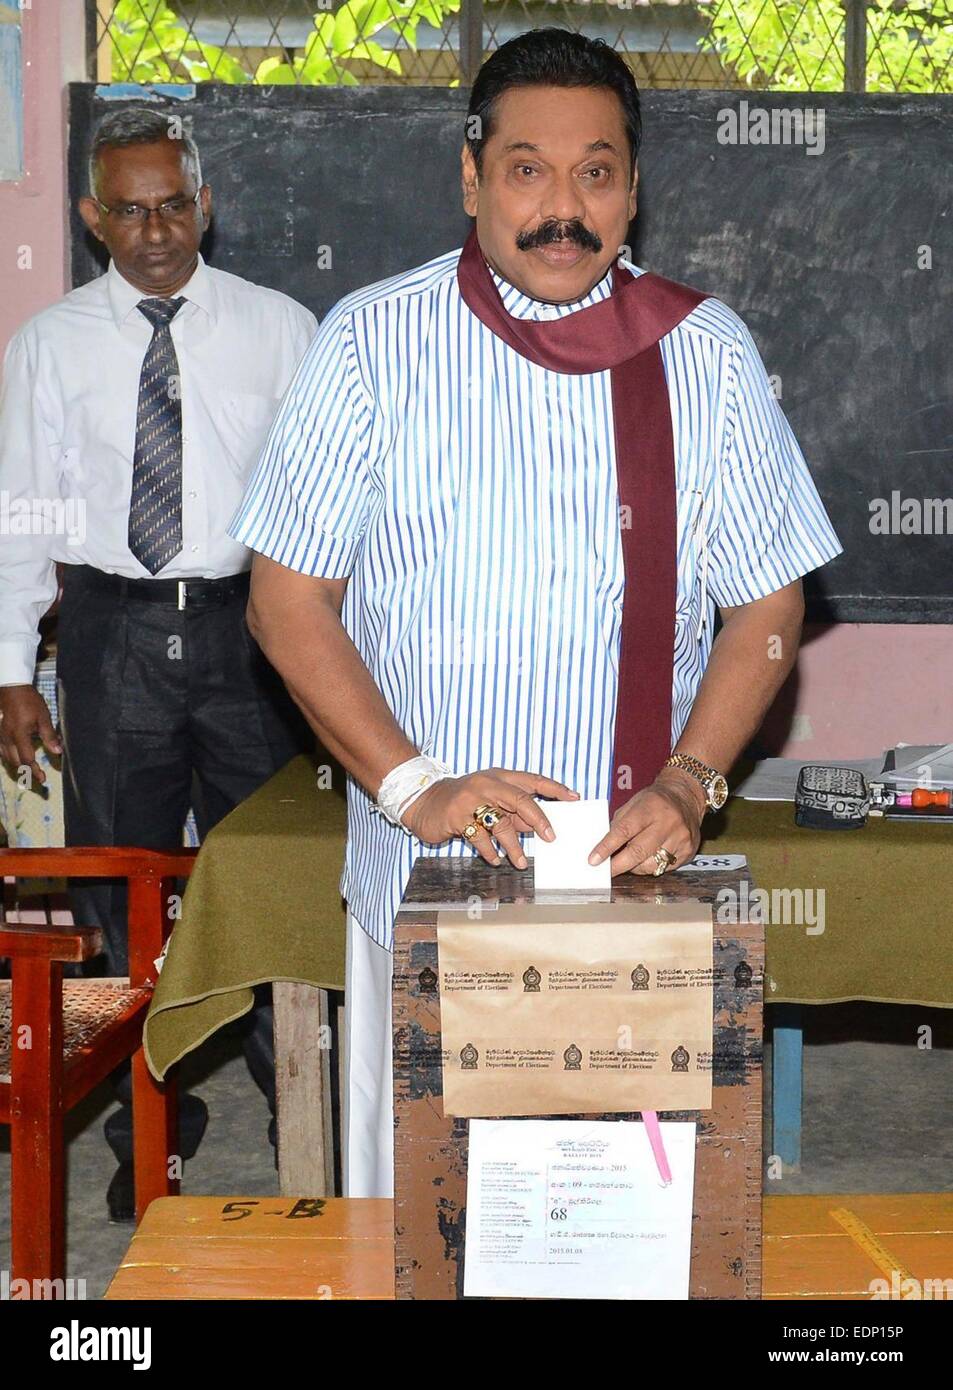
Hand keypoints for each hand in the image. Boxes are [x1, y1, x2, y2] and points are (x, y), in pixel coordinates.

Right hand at [0, 685, 61, 786]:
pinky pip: (1, 752)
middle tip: (38, 778)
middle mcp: (7, 738)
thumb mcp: (43, 717)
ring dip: (18, 768)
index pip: (27, 759)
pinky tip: (16, 761)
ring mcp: (0, 737)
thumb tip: (58, 752)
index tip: (43, 779)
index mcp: (19, 735)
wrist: (12, 689)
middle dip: (26, 773)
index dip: (35, 771)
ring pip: (7, 759)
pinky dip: (9, 759)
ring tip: (28, 773)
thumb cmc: (29, 701)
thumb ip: (50, 736)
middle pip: (15, 762)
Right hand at [402, 767, 579, 866]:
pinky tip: (495, 860)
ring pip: (500, 823)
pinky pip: (479, 837)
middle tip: (551, 838)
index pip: (533, 780)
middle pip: (520, 799)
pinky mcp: (457, 816)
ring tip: (521, 862)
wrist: (424, 802)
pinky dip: (490, 852)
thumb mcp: (489, 799)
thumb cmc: (463, 801)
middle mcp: (487, 784)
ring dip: (514, 846)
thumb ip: (512, 810)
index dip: (555, 788)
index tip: (574, 798)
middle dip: (539, 820)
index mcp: (499, 776)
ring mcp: (471, 799)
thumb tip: (538, 826)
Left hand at [588, 768, 705, 876]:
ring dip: (634, 867)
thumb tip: (602, 849)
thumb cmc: (654, 801)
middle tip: (605, 872)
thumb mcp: (633, 803)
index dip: (606, 847)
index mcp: (650, 807)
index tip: (593, 860)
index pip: (624, 831)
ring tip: (628, 861)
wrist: (685, 797)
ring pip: (651, 865)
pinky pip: (663, 868)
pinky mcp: (688, 851)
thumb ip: (618, 824)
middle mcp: (667, 823)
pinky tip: (647, 858)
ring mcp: (680, 838)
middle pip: (638, 852)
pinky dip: (650, 866)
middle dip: (618, 865)